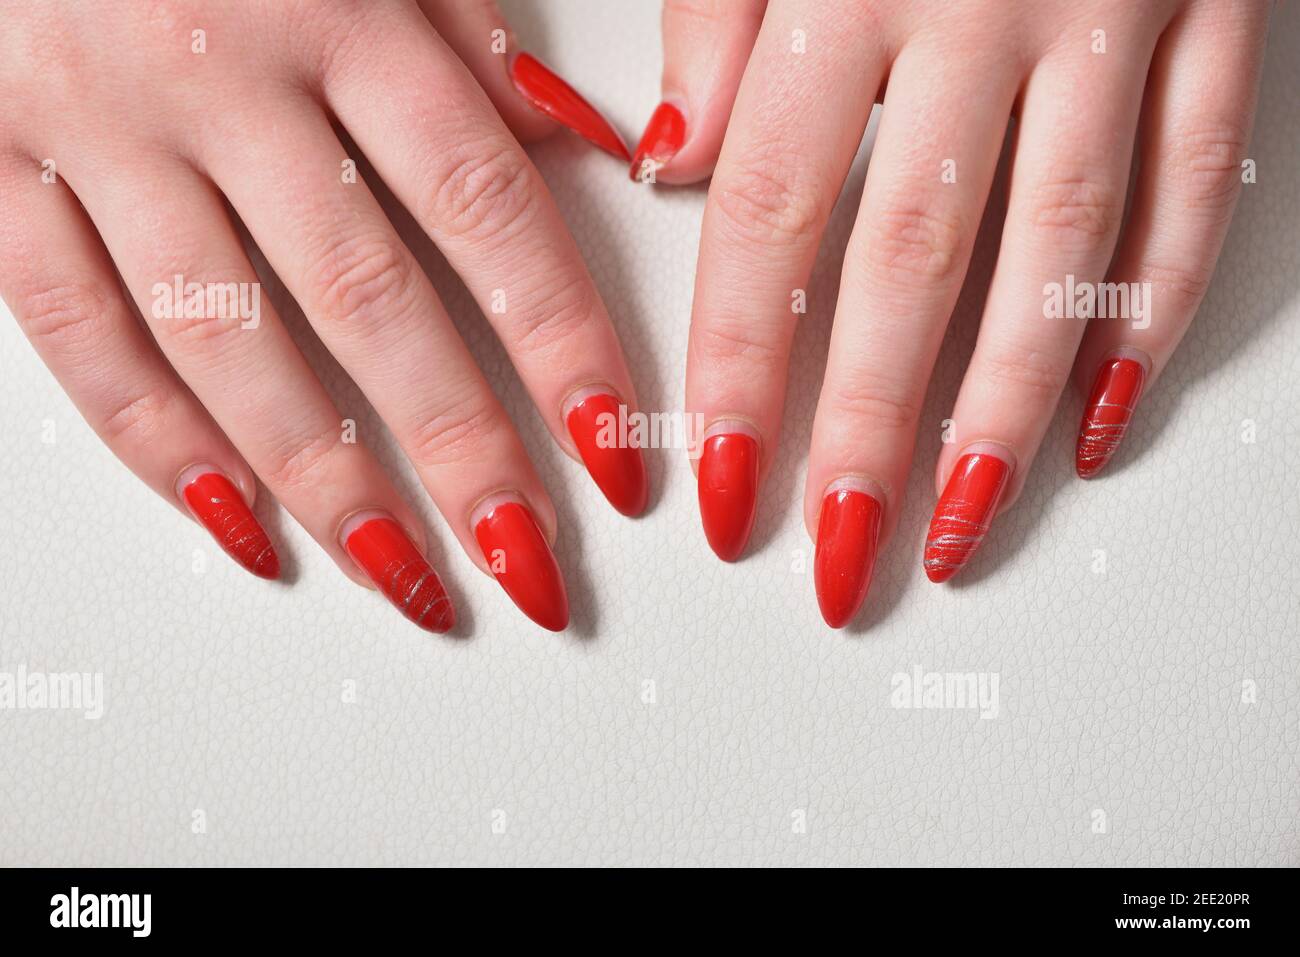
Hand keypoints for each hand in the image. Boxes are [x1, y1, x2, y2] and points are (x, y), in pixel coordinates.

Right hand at [0, 0, 645, 632]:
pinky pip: (76, 332)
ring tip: (403, 573)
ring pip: (223, 339)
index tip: (610, 447)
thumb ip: (465, 42)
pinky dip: (157, 442)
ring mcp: (98, 129)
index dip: (559, 342)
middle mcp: (219, 76)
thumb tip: (581, 149)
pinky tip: (240, 522)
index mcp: (336, 8)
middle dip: (456, 445)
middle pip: (367, 298)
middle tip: (524, 556)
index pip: (483, 208)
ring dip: (324, 476)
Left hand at [633, 0, 1269, 624]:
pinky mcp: (1220, 3)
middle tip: (835, 551)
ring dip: (1004, 403)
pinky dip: (1158, 304)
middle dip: (866, 423)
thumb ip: (716, 24)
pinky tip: (1107, 413)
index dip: (738, 362)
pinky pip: (1198, 179)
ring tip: (958, 520)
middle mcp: (979, 2)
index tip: (717, 480)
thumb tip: (668, 170)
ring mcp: (1113, 5)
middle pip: (909, 258)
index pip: (768, 214)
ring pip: (1058, 242)